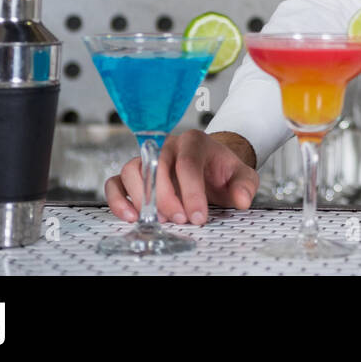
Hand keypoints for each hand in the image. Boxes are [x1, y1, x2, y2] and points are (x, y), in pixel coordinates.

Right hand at [104, 129, 258, 225]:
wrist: (210, 166)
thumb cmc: (221, 170)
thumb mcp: (241, 175)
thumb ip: (244, 186)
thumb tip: (243, 199)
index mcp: (195, 142)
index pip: (188, 164)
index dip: (192, 192)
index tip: (198, 216)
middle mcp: (168, 146)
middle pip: (157, 167)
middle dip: (167, 198)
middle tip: (179, 219)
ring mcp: (148, 158)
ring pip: (132, 171)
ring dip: (142, 199)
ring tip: (158, 220)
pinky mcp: (134, 173)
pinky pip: (116, 181)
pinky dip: (118, 199)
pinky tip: (131, 216)